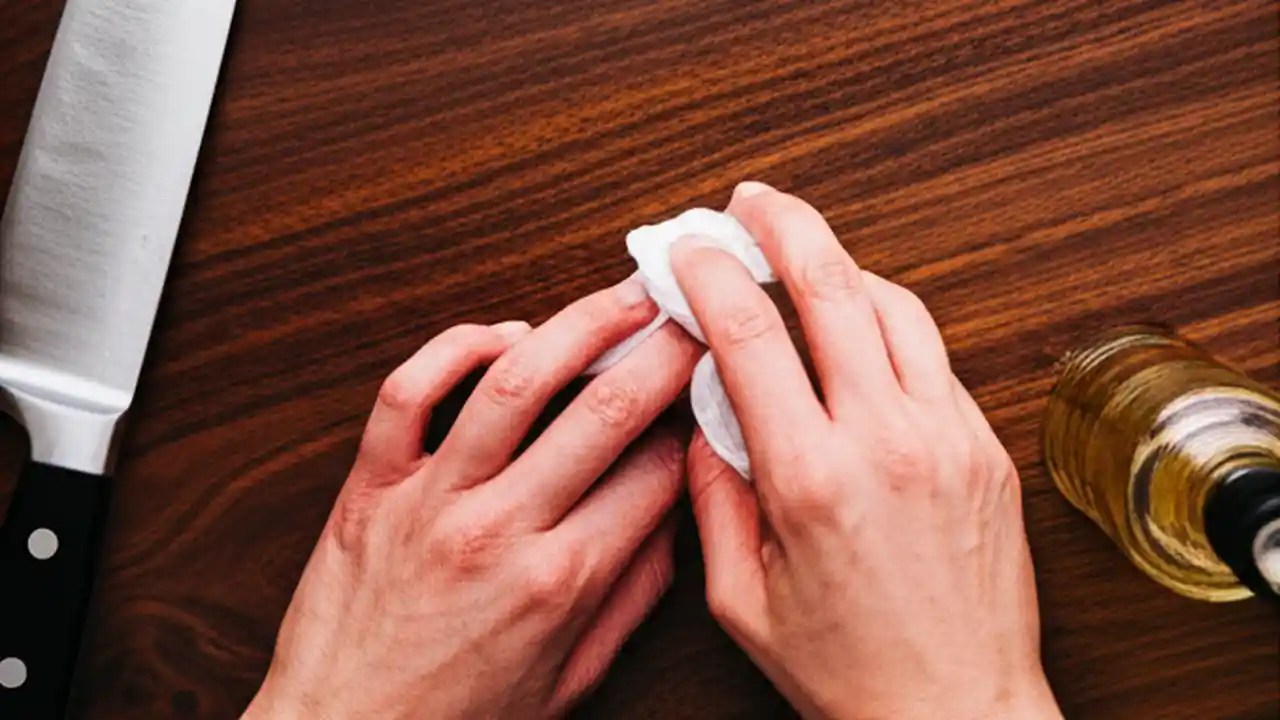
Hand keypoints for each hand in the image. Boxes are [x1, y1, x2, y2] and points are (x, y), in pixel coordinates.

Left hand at [244, 278, 701, 718]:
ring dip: (579, 325)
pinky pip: (408, 391)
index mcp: (561, 581)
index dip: (691, 422)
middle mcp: (500, 529)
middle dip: (664, 350)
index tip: (707, 391)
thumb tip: (671, 518)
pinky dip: (454, 347)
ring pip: (514, 382)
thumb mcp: (570, 680)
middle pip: (605, 411)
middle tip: (692, 313)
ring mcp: (430, 499)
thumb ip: (629, 596)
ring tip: (622, 296)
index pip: (654, 472)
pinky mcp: (370, 485)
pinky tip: (502, 335)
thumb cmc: (456, 717)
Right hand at [672, 183, 1059, 719]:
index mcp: (811, 480)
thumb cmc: (848, 670)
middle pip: (833, 286)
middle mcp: (887, 441)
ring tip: (803, 256)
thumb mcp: (741, 597)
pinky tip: (859, 328)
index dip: (709, 272)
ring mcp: (947, 437)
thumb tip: (702, 410)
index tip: (686, 248)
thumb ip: (713, 491)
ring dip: (843, 265)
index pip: (749, 334)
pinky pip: (932, 354)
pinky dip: (889, 322)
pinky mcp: (984, 448)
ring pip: (895, 305)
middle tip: (751, 199)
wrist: (958, 711)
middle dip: (783, 223)